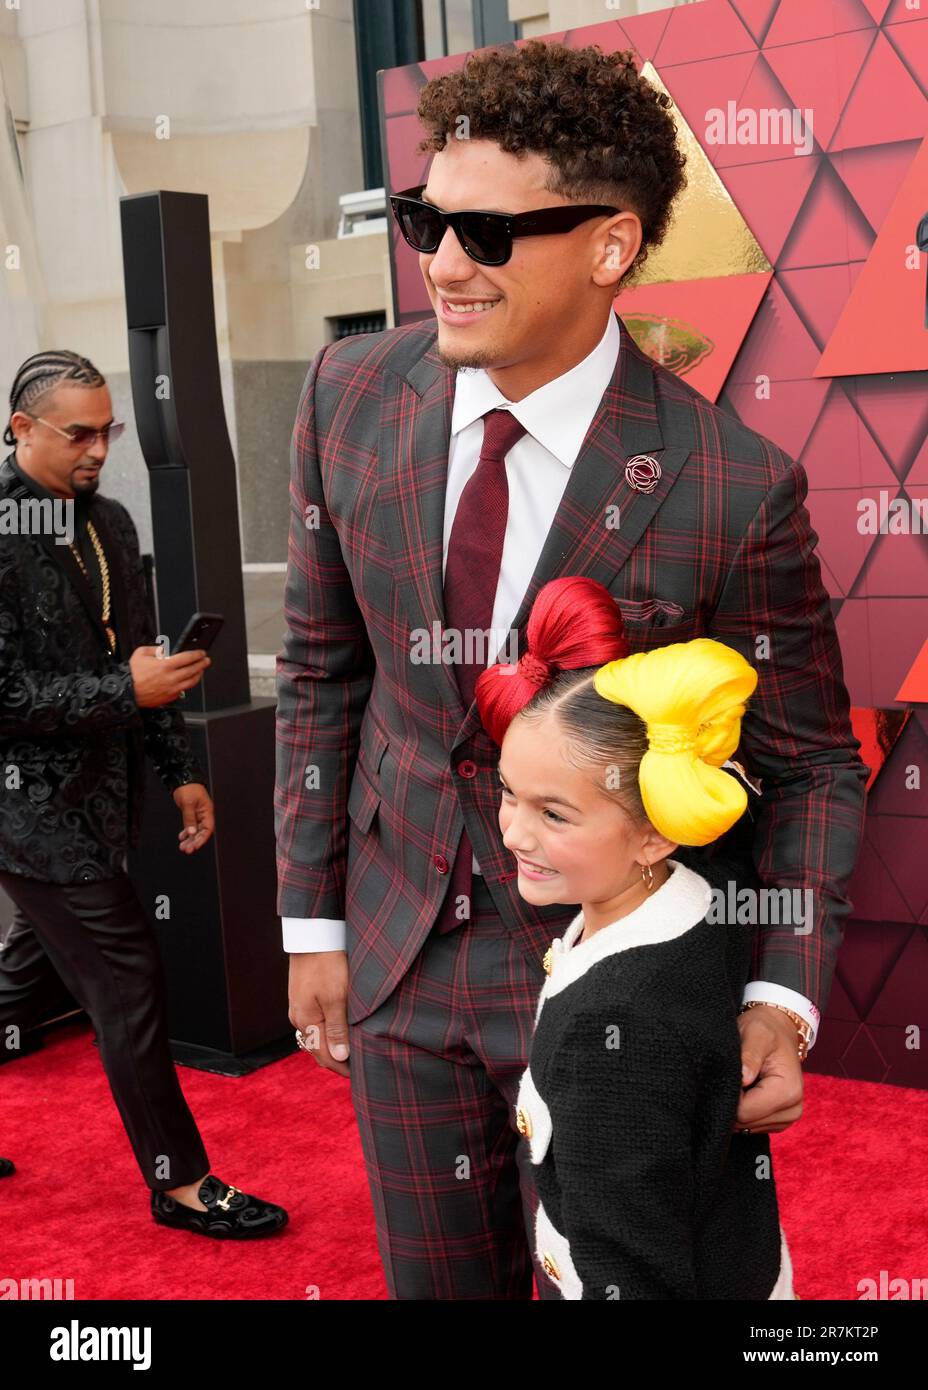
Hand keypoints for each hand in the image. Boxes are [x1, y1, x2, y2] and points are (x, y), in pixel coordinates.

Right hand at [129, 645, 210, 707]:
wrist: (126, 693)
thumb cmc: (132, 675)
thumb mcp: (140, 654)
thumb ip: (154, 649)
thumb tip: (164, 650)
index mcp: (165, 666)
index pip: (187, 658)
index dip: (197, 654)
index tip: (202, 653)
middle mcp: (171, 678)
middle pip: (193, 670)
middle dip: (202, 664)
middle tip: (206, 660)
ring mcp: (172, 689)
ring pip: (192, 682)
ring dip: (198, 675)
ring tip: (201, 670)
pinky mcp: (170, 697)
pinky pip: (184, 690)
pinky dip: (189, 684)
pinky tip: (189, 680)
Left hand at [172, 783, 214, 852]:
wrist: (182, 779)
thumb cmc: (189, 788)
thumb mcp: (188, 804)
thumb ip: (190, 819)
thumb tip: (191, 832)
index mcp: (207, 812)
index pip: (208, 829)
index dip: (202, 839)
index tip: (195, 846)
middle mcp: (204, 815)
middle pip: (201, 832)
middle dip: (194, 842)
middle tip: (187, 849)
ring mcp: (198, 815)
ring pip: (195, 831)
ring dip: (190, 839)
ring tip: (183, 847)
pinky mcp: (191, 814)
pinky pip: (190, 826)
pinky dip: (186, 833)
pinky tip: (181, 837)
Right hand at [289, 952, 349, 1077]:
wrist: (313, 935)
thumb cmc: (328, 964)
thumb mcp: (336, 997)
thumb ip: (338, 1029)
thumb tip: (339, 1058)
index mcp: (306, 1021)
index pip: (324, 1056)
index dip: (343, 1068)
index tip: (361, 1075)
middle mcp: (299, 1018)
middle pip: (318, 1050)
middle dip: (338, 1062)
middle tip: (360, 1068)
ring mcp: (299, 1008)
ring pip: (317, 1038)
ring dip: (333, 1048)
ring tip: (354, 1052)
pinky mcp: (303, 998)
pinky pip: (316, 1025)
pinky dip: (328, 1034)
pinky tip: (342, 1032)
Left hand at [735, 1006, 803, 1133]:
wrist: (778, 1031)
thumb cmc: (765, 1030)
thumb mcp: (756, 1033)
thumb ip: (749, 1056)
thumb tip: (743, 1079)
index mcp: (788, 1091)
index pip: (744, 1112)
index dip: (729, 1094)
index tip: (728, 1074)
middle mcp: (792, 1109)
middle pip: (745, 1122)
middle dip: (732, 1101)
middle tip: (733, 1075)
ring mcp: (787, 1118)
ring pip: (745, 1126)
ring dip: (737, 1105)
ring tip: (741, 1080)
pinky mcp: (778, 1120)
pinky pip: (750, 1125)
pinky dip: (743, 1109)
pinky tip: (746, 1090)